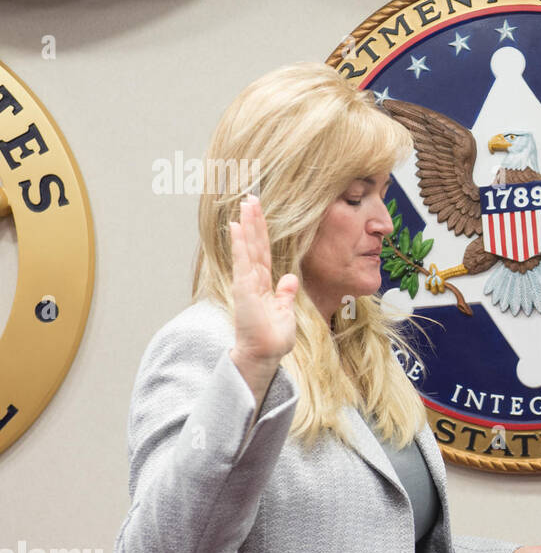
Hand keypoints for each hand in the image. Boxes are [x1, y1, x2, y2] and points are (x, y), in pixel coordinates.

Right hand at [229, 195, 297, 365]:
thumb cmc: (274, 338)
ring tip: (245, 204)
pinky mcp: (244, 289)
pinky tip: (238, 227)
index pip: (263, 252)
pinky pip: (243, 262)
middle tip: (251, 198)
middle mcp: (253, 280)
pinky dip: (240, 244)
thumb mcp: (285, 311)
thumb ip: (285, 293)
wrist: (266, 354)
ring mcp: (247, 283)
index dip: (262, 231)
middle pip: (255, 245)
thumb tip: (290, 278)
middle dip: (254, 221)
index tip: (259, 212)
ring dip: (247, 225)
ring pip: (248, 248)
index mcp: (264, 284)